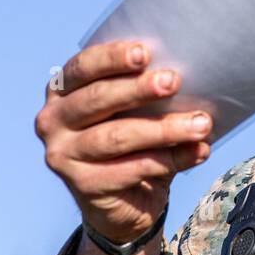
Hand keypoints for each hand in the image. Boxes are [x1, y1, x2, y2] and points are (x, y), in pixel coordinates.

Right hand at [35, 40, 212, 245]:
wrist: (126, 202)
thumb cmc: (135, 141)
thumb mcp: (136, 111)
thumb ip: (150, 93)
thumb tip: (196, 78)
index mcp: (63, 90)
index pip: (82, 67)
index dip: (111, 58)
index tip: (144, 53)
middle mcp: (53, 120)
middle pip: (97, 99)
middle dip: (138, 89)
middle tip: (173, 81)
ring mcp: (62, 155)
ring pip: (116, 137)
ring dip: (163, 129)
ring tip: (201, 124)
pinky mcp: (81, 186)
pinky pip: (130, 169)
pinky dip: (169, 160)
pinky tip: (198, 152)